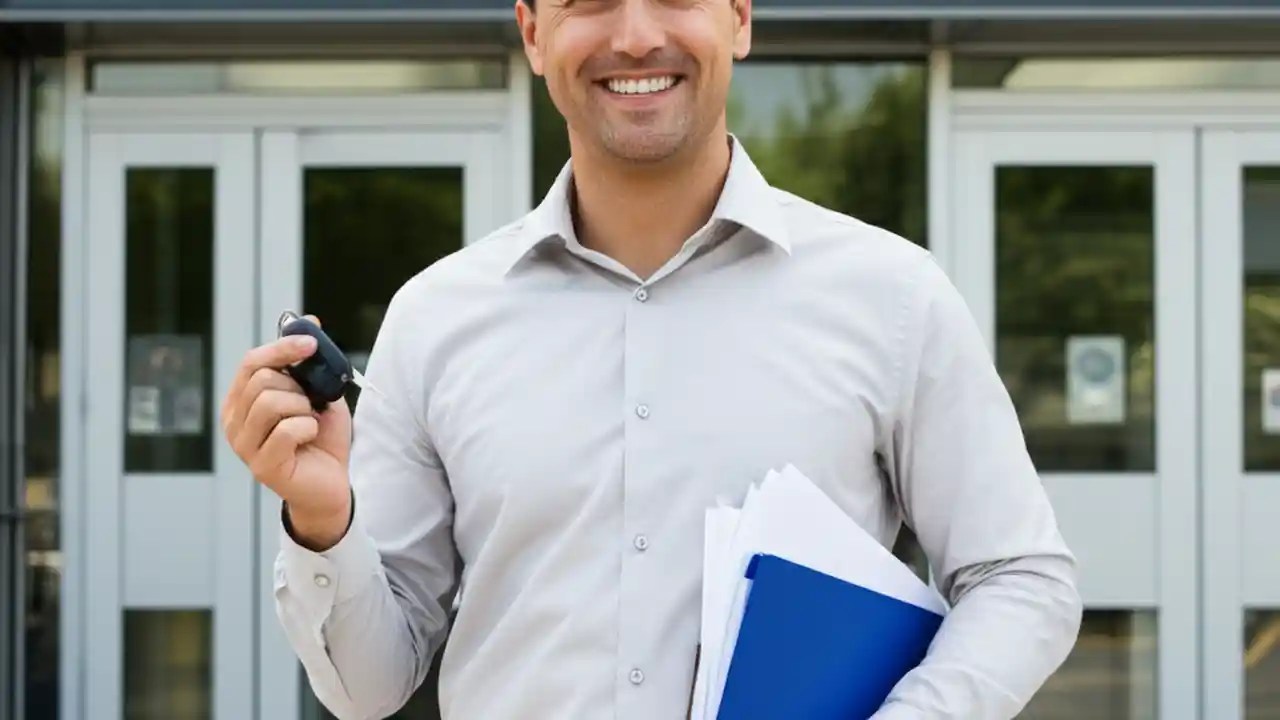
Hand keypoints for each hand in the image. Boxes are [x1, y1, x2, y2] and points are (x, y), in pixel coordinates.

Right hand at [221, 315, 352, 549]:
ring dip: (303, 409)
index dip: (281, 348)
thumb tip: (311, 321)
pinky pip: (287, 430)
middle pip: (261, 380)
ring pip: (271, 402)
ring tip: (309, 423)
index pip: (251, 362)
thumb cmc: (321, 439)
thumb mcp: (319, 393)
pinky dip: (308, 428)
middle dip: (296, 386)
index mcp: (241, 401)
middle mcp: (234, 422)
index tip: (311, 343)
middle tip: (310, 405)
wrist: (332, 484)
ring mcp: (243, 446)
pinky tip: (310, 438)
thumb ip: (310, 363)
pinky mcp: (261, 465)